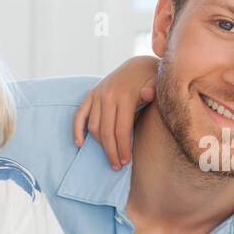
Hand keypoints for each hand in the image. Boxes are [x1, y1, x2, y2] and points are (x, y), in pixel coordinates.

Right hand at [72, 56, 158, 170]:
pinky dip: (77, 129)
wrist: (138, 66)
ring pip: (94, 126)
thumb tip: (148, 94)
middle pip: (107, 131)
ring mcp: (98, 95)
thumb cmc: (151, 82)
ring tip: (109, 157)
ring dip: (100, 144)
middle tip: (117, 166)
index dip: (123, 148)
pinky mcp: (91, 94)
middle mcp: (108, 95)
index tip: (126, 162)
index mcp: (125, 96)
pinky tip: (79, 144)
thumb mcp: (156, 85)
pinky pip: (80, 114)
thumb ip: (152, 91)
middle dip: (112, 151)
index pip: (122, 129)